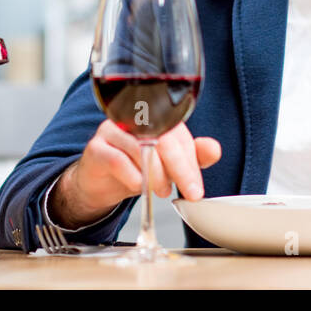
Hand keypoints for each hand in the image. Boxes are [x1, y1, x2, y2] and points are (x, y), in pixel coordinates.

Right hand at [49, 120, 221, 227]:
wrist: (99, 184)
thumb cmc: (135, 169)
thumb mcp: (168, 166)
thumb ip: (192, 157)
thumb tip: (214, 149)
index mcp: (154, 118)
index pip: (178, 133)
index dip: (191, 161)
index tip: (197, 187)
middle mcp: (133, 118)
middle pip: (162, 137)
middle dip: (180, 168)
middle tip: (190, 192)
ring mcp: (112, 130)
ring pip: (141, 147)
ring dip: (157, 175)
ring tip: (162, 191)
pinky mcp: (96, 148)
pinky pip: (118, 160)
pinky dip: (133, 177)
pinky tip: (138, 187)